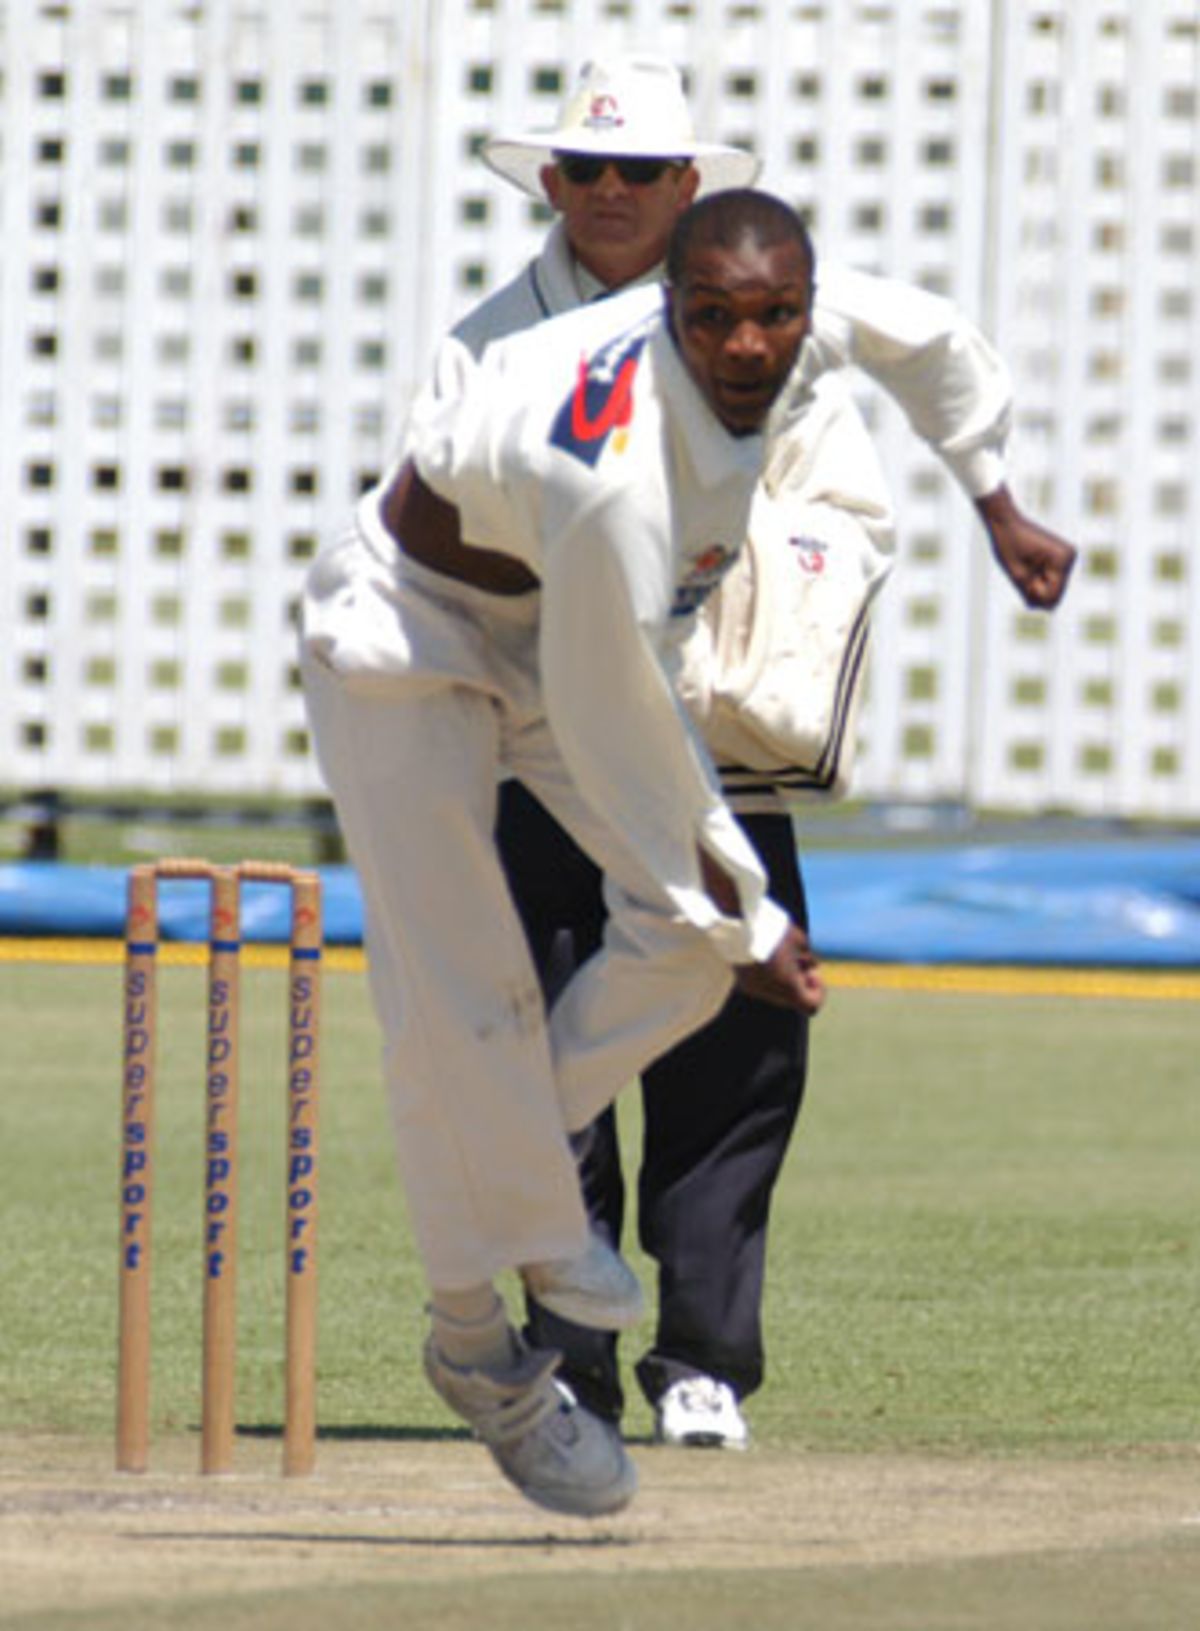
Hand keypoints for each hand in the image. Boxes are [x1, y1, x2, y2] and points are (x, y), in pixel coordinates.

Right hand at [734, 922, 824, 1014]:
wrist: (738, 925)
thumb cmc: (773, 931)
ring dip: (785, 979)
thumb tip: (811, 964)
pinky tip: (768, 956)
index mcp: (789, 987)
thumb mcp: (799, 939)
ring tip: (783, 954)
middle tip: (800, 960)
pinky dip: (770, 976)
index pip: (812, 1006)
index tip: (812, 972)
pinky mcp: (743, 982)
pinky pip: (763, 985)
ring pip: (777, 992)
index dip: (818, 990)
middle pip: (793, 998)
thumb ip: (808, 956)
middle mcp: (771, 994)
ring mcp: (755, 989)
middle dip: (800, 982)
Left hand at [976, 486, 1076, 610]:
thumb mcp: (1018, 577)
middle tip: (1023, 572)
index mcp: (1062, 559)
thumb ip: (1034, 596)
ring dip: (1036, 586)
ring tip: (1026, 569)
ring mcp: (1068, 557)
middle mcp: (1070, 557)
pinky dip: (1038, 580)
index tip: (1023, 576)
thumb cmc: (1008, 546)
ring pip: (1054, 590)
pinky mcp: (1062, 558)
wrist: (1006, 523)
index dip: (1033, 593)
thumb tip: (1050, 609)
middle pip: (1056, 594)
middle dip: (1036, 590)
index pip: (1052, 595)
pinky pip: (1052, 581)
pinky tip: (1030, 567)